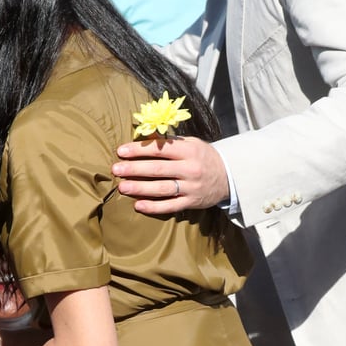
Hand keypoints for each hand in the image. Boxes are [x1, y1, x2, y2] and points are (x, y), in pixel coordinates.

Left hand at [111, 137, 229, 214]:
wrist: (229, 176)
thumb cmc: (203, 156)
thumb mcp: (191, 143)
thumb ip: (170, 143)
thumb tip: (144, 139)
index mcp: (189, 150)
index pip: (160, 149)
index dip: (138, 150)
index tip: (121, 151)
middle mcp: (190, 169)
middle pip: (158, 169)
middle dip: (135, 169)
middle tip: (116, 169)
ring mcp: (191, 187)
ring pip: (162, 188)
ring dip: (140, 188)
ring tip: (122, 187)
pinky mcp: (192, 202)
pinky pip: (170, 206)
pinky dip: (154, 207)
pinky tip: (138, 205)